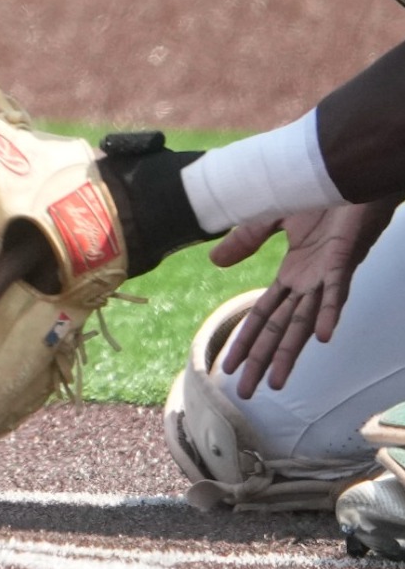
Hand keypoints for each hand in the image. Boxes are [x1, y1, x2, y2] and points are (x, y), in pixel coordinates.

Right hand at [210, 201, 397, 396]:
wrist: (352, 174)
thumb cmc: (318, 193)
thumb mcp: (270, 216)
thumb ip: (246, 240)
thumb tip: (215, 262)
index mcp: (292, 275)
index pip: (262, 316)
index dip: (245, 341)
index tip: (229, 368)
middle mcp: (308, 283)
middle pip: (279, 330)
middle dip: (261, 361)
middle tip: (245, 393)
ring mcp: (326, 275)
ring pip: (304, 321)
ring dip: (290, 352)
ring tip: (276, 382)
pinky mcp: (343, 260)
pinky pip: (335, 292)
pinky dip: (329, 314)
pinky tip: (323, 337)